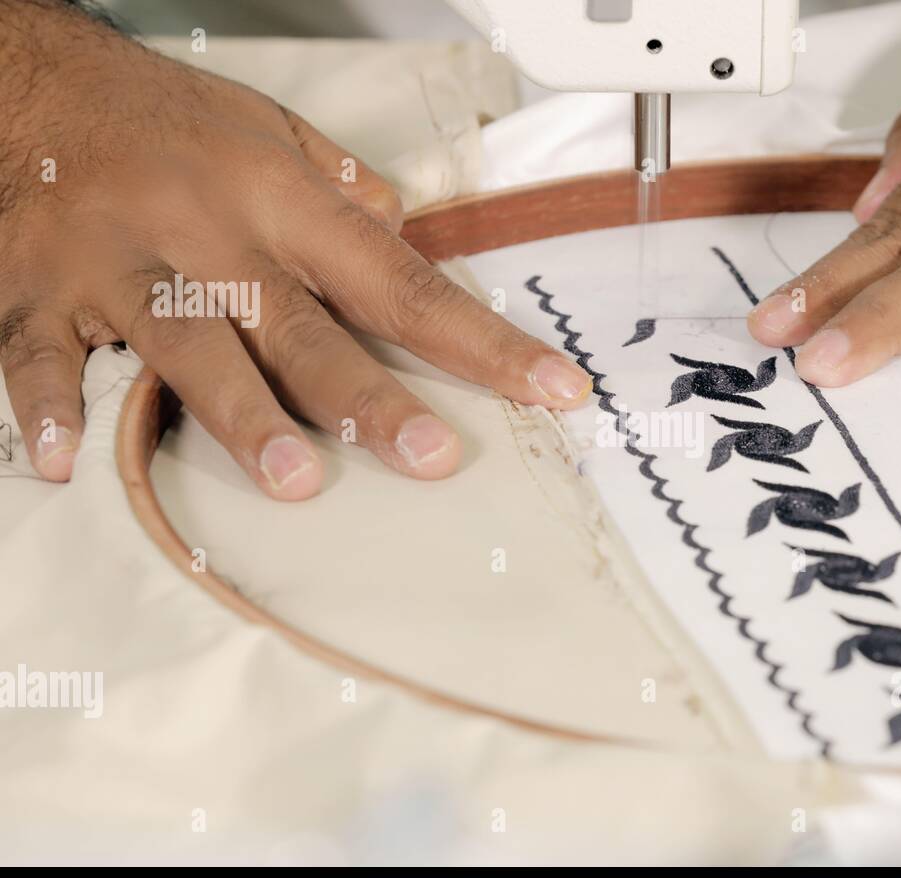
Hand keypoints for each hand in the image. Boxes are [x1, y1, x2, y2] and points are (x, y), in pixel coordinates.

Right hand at [0, 0, 590, 496]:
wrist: (34, 80)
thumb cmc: (167, 120)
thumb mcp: (272, 133)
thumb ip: (344, 195)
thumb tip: (407, 238)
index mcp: (283, 202)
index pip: (404, 283)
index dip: (484, 343)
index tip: (554, 391)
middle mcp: (214, 234)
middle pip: (304, 327)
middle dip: (370, 396)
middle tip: (430, 456)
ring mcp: (123, 262)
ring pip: (191, 344)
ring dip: (240, 414)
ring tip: (293, 479)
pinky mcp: (39, 287)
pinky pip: (42, 353)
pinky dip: (51, 405)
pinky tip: (64, 463)